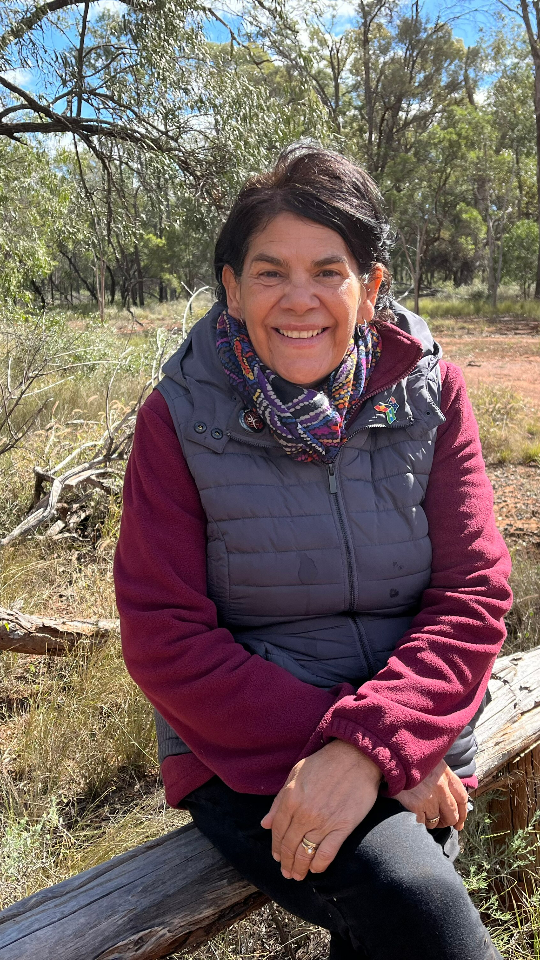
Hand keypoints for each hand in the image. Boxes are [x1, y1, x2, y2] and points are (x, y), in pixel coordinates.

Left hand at [260, 740, 381, 881]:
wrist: (357, 757)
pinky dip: (319, 865)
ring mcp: (324, 822)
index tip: (277, 857)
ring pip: (305, 853)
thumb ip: (279, 801)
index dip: (276, 847)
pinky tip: (315, 869)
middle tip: (286, 872)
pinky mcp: (343, 827)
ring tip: (298, 875)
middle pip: (290, 845)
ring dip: (299, 868)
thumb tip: (264, 823)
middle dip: (286, 862)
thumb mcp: (296, 774)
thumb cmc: (325, 763)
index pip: (278, 831)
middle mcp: (305, 813)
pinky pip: (327, 853)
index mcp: (291, 799)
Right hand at [394, 760, 467, 830]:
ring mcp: (428, 797)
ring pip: (437, 821)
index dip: (463, 813)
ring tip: (425, 817)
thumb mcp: (431, 762)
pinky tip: (415, 815)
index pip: (462, 798)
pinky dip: (420, 822)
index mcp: (445, 774)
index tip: (460, 822)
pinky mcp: (415, 805)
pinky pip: (423, 823)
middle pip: (453, 814)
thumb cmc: (410, 762)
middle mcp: (440, 786)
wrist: (389, 761)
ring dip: (432, 822)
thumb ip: (443, 777)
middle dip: (447, 822)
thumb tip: (453, 798)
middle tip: (441, 822)